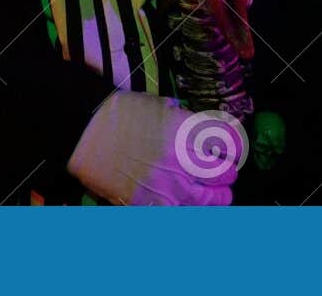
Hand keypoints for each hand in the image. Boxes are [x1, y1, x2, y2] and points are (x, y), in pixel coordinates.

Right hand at [66, 91, 240, 204]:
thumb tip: (198, 128)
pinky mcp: (152, 205)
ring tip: (218, 198)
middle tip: (225, 175)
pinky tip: (189, 208)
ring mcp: (168, 186)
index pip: (229, 142)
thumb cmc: (118, 113)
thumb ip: (183, 119)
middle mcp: (183, 159)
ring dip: (217, 199)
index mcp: (186, 129)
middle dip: (227, 175)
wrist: (84, 132)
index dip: (236, 147)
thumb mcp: (158, 105)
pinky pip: (182, 215)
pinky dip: (190, 213)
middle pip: (223, 174)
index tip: (233, 150)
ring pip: (209, 201)